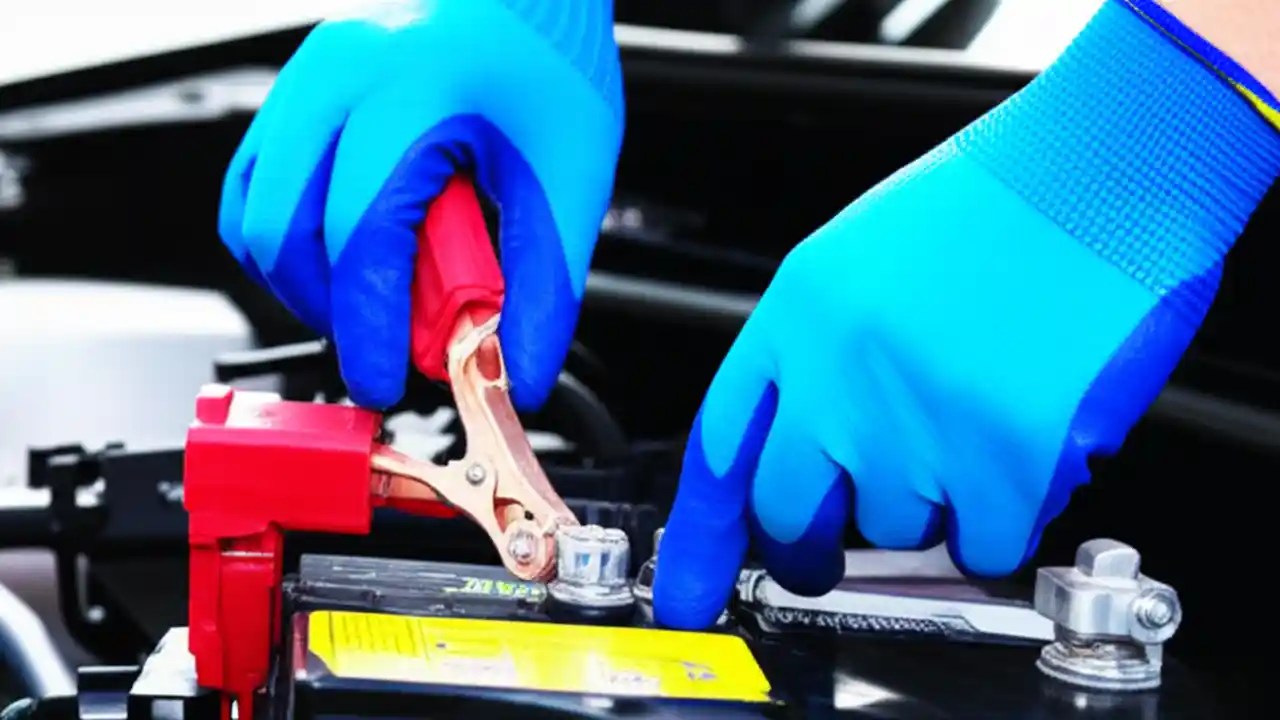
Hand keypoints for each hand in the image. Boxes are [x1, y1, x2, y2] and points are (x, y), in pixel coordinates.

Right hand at [218, 0, 622, 408]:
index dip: (368, 325)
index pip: (360, 235)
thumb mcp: (572, 176)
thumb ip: (544, 284)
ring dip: (302, 282)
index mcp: (409, 90)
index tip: (386, 381)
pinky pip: (256, 185)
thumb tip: (517, 372)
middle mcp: (337, 76)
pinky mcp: (296, 92)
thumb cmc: (549, 59)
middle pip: (284, 232)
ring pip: (254, 213)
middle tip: (387, 345)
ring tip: (372, 301)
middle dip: (329, 310)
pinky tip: (347, 260)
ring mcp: (305, 78)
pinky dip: (289, 243)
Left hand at [652, 0, 1279, 629]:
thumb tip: (808, 451)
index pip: (723, 450)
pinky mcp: (1000, 456)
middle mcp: (839, 372)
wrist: (1106, 162)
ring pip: (897, 530)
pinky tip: (1022, 455)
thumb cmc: (998, 200)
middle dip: (811, 551)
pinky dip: (1003, 519)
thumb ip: (822, 356)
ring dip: (934, 504)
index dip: (705, 534)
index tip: (692, 588)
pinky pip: (984, 545)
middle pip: (793, 513)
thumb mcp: (863, 259)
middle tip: (830, 555)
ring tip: (976, 424)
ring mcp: (915, 419)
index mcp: (798, 315)